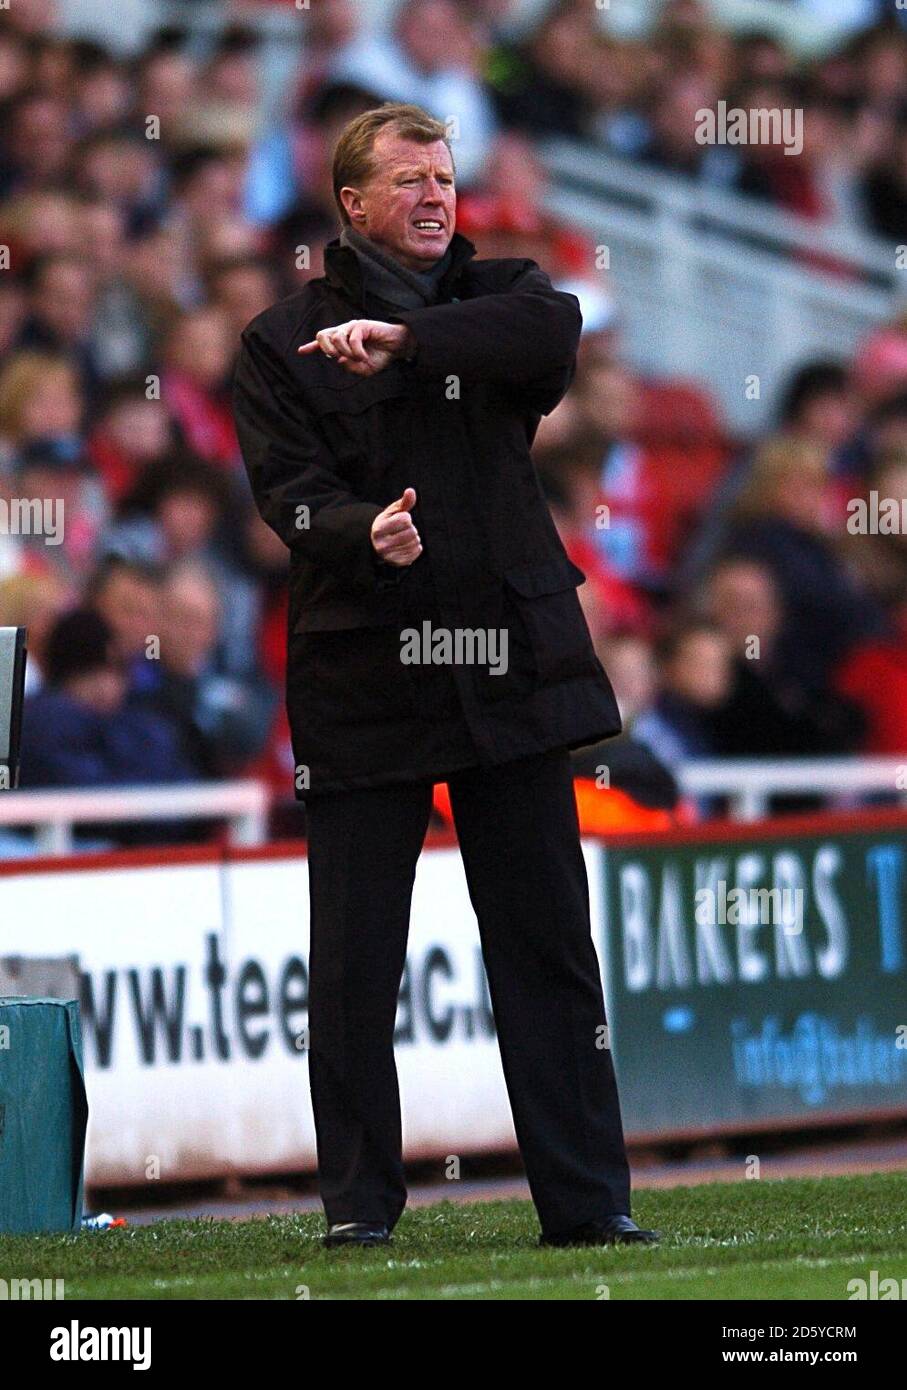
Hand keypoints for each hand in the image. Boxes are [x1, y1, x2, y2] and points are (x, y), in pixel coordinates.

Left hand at [297, 319, 414, 376]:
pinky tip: (364, 357)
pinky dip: (357, 352)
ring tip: (358, 359)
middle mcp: (344, 332)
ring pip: (336, 338)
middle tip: (336, 357)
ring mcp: (352, 327)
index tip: (301, 351)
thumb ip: (349, 366)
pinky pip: (352, 339)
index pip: (323, 342)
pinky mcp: (362, 325)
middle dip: (325, 348)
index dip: (312, 347)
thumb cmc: (381, 356)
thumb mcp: (363, 368)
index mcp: (343, 341)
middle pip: (322, 335)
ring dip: (345, 353)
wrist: (397, 348)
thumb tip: (338, 360)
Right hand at [370, 487, 421, 567]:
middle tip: (402, 530)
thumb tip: (411, 491)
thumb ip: (403, 502)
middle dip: (411, 528)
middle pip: (412, 531)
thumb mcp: (393, 511)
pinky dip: (416, 547)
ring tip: (404, 537)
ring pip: (415, 542)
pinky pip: (417, 551)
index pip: (405, 519)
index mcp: (379, 529)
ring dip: (414, 538)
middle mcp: (382, 544)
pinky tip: (407, 545)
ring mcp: (390, 556)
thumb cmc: (388, 524)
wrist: (378, 544)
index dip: (406, 517)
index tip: (399, 520)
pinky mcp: (398, 563)